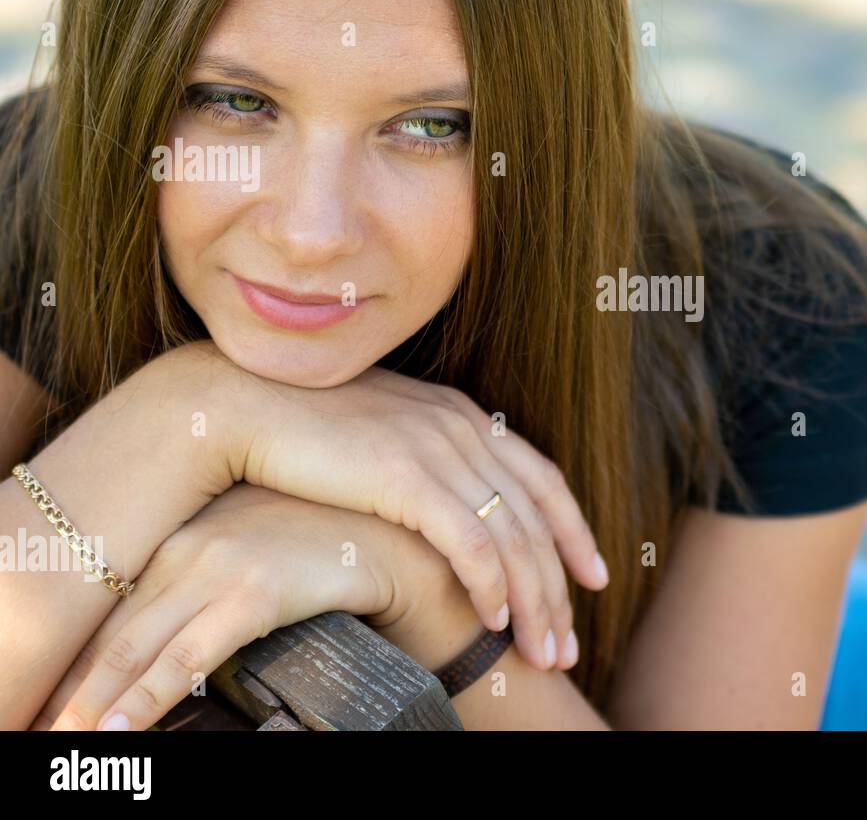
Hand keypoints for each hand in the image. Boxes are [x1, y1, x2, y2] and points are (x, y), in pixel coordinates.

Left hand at [35, 483, 480, 730]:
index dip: (84, 666)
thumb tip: (185, 637)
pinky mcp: (254, 587)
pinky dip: (145, 696)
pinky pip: (184, 654)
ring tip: (69, 745)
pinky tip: (119, 729)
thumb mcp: (266, 554)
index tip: (62, 707)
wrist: (404, 538)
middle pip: (114, 632)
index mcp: (190, 537)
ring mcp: (220, 563)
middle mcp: (192, 544)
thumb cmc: (341, 550)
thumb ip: (221, 583)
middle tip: (46, 736)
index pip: (118, 611)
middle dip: (77, 692)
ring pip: (135, 648)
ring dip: (96, 706)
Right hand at [154, 341, 606, 671]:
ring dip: (534, 602)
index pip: (542, 480)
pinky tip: (494, 622)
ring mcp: (440, 449)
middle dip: (560, 587)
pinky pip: (471, 543)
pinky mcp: (408, 477)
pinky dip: (491, 585)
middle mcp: (463, 428)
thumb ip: (421, 466)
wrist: (241, 402)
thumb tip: (439, 509)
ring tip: (542, 652)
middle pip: (538, 519)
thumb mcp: (381, 439)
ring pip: (513, 539)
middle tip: (570, 644)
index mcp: (462, 416)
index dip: (574, 531)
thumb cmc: (302, 429)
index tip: (594, 576)